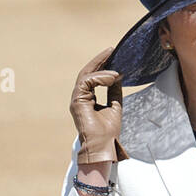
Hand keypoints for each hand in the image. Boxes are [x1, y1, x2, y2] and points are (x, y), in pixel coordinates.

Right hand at [70, 49, 122, 164]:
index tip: (113, 54)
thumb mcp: (115, 106)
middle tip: (111, 50)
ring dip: (102, 70)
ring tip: (117, 72)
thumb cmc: (108, 132)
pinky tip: (112, 78)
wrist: (104, 145)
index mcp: (86, 99)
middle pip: (87, 73)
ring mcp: (77, 99)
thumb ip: (114, 91)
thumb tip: (118, 76)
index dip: (102, 65)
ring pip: (86, 76)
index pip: (92, 77)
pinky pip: (87, 82)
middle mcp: (79, 98)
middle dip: (99, 60)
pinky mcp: (77, 102)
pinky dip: (100, 78)